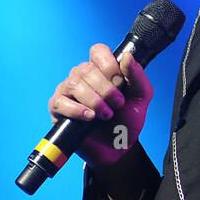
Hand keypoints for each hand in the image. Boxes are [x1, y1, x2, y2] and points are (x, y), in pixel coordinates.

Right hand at [47, 44, 152, 168]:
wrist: (118, 148)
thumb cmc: (127, 120)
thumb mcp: (141, 96)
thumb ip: (137, 75)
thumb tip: (127, 56)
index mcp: (101, 69)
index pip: (98, 51)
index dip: (108, 64)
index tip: (120, 82)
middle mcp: (82, 76)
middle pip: (86, 69)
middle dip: (106, 89)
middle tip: (117, 104)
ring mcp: (67, 90)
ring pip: (74, 84)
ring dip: (94, 100)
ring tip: (106, 115)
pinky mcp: (58, 108)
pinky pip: (61, 101)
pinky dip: (77, 110)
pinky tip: (89, 117)